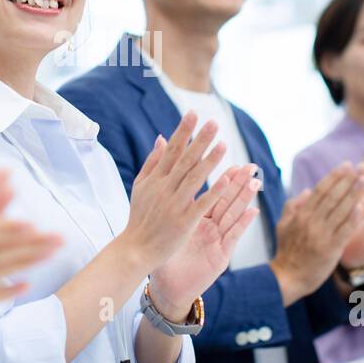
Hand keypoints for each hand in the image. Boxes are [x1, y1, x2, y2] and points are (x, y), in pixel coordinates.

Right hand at [121, 111, 229, 272]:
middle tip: (214, 123)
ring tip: (224, 145)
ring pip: (195, 179)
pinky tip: (227, 180)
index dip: (183, 131)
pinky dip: (214, 192)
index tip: (194, 114)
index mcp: (155, 179)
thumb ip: (153, 161)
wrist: (136, 249)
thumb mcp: (141, 186)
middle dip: (200, 140)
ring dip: (210, 161)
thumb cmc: (140, 217)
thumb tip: (163, 137)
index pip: (172, 150)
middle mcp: (165, 188)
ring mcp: (174, 205)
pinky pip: (201, 204)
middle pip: (185, 160)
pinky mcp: (184, 221)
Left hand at [149, 164, 261, 318]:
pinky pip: (233, 236)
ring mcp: (218, 240)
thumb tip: (162, 179)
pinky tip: (253, 210)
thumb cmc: (165, 259)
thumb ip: (168, 203)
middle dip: (239, 183)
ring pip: (233, 215)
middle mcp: (211, 227)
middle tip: (250, 165)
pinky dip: (243, 223)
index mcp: (197, 218)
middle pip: (227, 201)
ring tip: (255, 181)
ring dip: (245, 198)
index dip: (221, 177)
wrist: (167, 288)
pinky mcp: (222, 255)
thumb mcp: (166, 227)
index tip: (229, 158)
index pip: (211, 193)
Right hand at [270, 161, 363, 304]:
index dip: (335, 176)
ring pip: (340, 210)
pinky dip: (353, 218)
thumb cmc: (287, 250)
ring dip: (354, 194)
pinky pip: (344, 231)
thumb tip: (308, 190)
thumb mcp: (283, 225)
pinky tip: (362, 207)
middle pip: (333, 196)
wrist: (288, 278)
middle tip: (361, 167)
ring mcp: (321, 235)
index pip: (321, 190)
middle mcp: (311, 222)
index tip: (347, 165)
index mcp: (301, 214)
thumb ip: (293, 206)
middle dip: (348, 180)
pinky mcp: (331, 249)